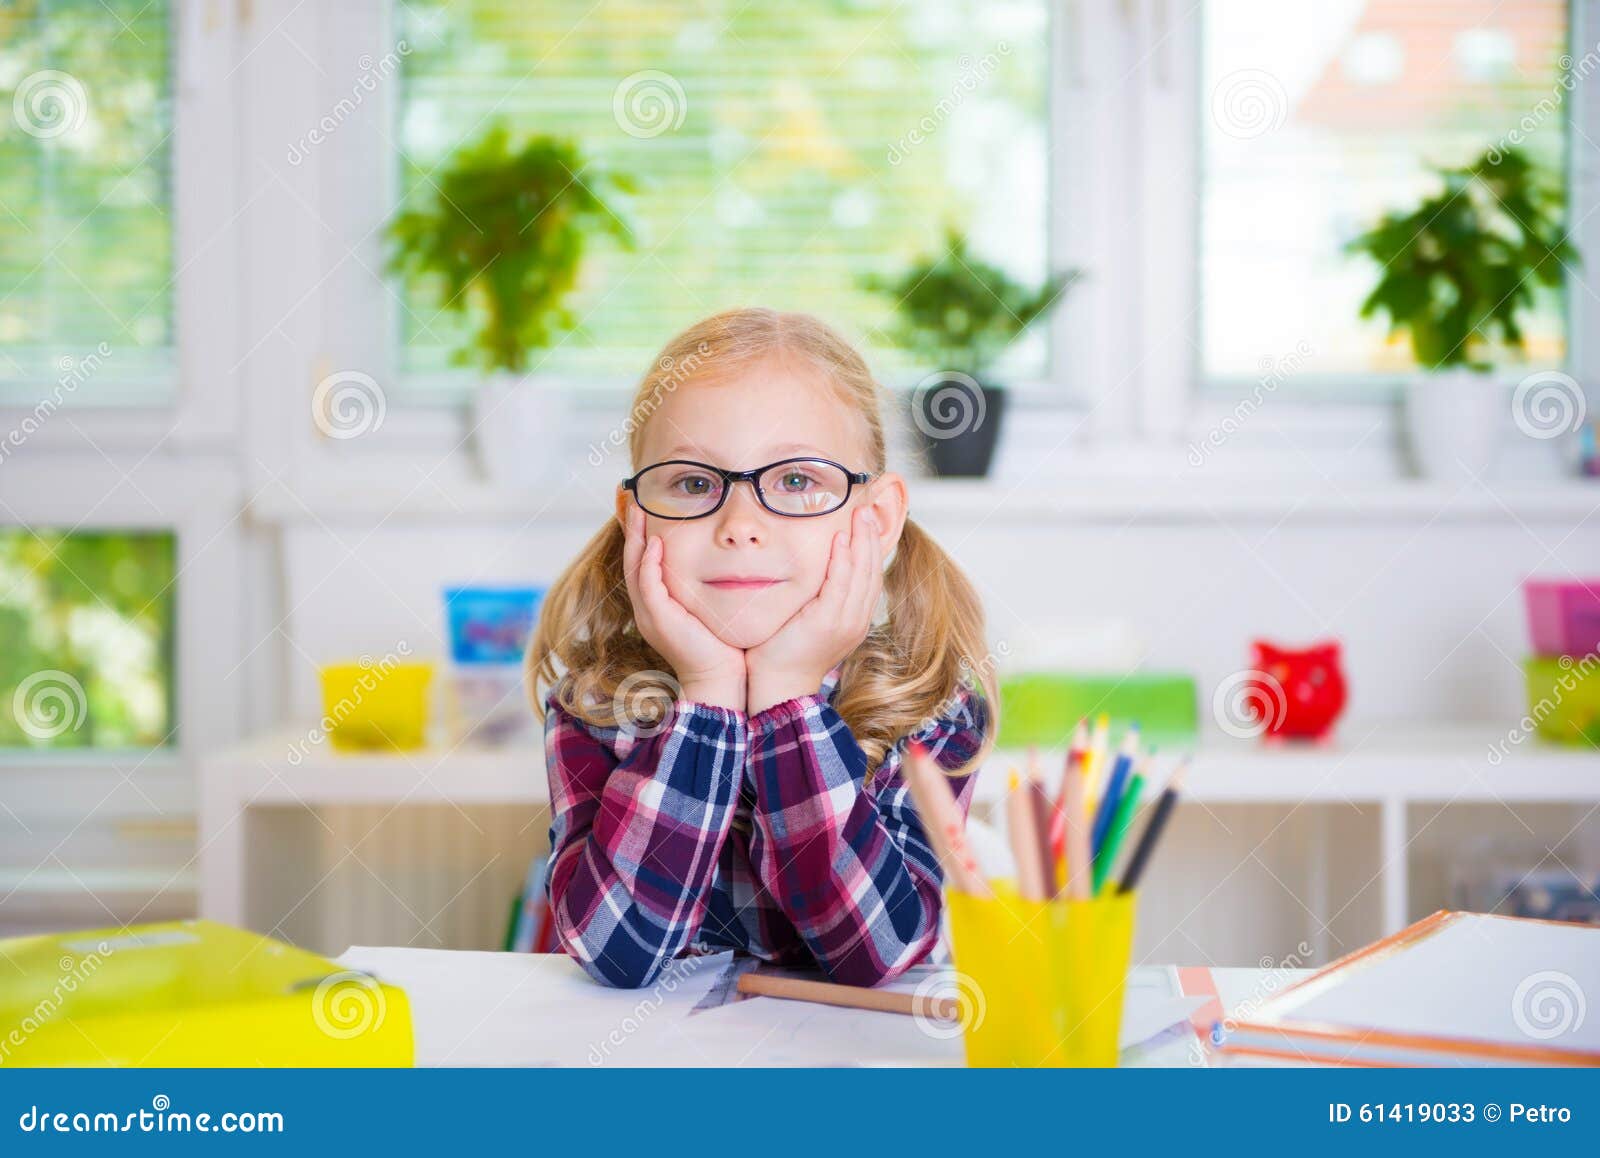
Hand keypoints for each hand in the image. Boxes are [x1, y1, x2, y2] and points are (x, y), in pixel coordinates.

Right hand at [620, 500, 745, 709]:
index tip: (645, 506)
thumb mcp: (712, 607)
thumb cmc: (723, 645)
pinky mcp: (658, 620)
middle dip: (632, 527)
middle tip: (633, 497)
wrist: (721, 680)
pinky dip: (650, 562)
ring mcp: (650, 614)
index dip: (641, 533)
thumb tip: (723, 558)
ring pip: (634, 567)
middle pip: (632, 559)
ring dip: (636, 536)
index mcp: (658, 604)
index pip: (643, 561)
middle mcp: (648, 607)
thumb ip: (708, 584)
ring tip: (638, 509)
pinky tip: (656, 542)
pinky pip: (648, 585)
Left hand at [746, 504, 883, 714]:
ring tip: (859, 514)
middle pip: (873, 570)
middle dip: (871, 536)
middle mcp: (856, 620)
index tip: (867, 519)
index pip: (870, 575)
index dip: (872, 545)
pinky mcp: (827, 623)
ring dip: (862, 540)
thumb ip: (816, 596)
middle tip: (867, 507)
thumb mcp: (807, 619)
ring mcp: (845, 622)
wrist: (777, 686)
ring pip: (862, 574)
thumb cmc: (784, 653)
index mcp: (854, 618)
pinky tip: (840, 540)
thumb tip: (812, 568)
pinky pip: (840, 586)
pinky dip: (843, 561)